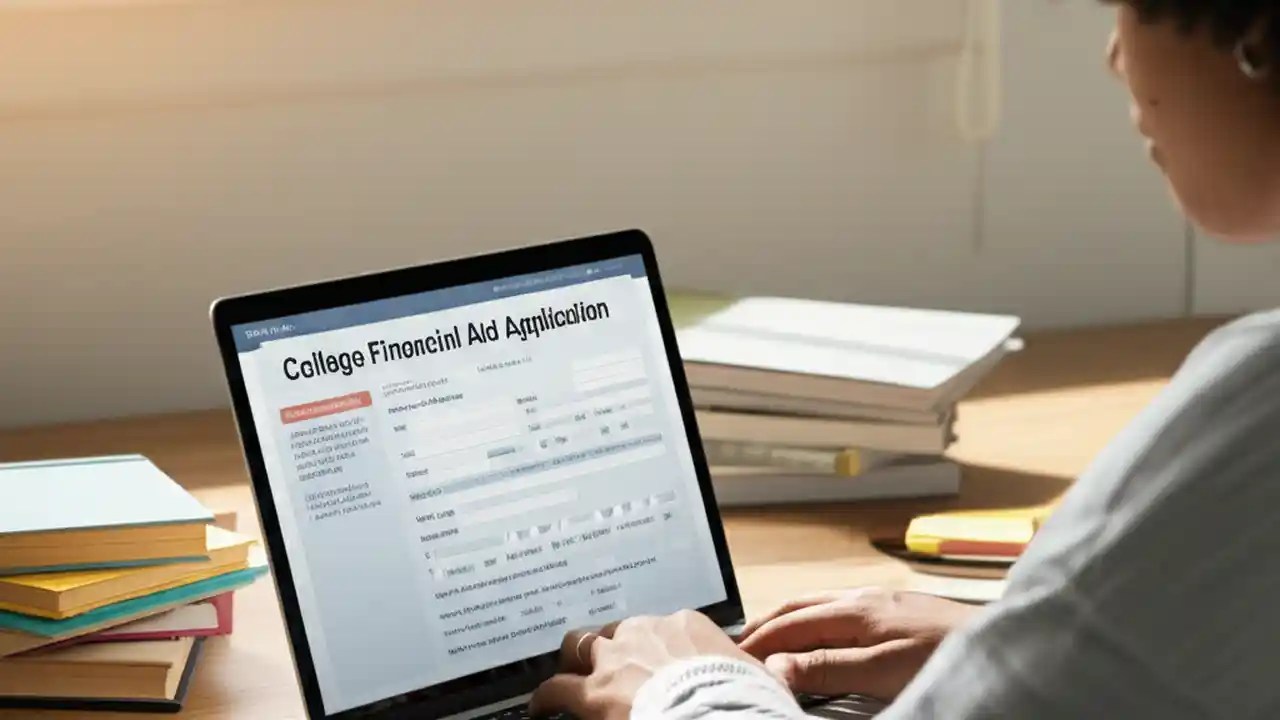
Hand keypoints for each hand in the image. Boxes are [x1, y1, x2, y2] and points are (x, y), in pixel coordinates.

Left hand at [531, 610, 763, 719]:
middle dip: (607, 647)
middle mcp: (646, 633)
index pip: (662, 629)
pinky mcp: (592, 693)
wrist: (717, 719)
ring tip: (566, 677)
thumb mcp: (756, 679)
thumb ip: (747, 672)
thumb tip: (769, 678)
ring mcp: (615, 660)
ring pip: (579, 647)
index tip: (654, 662)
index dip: (653, 647)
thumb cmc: (743, 703)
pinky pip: (556, 689)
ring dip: (573, 661)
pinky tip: (541, 710)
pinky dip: (546, 699)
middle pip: (615, 631)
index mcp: (687, 626)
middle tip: (604, 666)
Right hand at [737, 588, 978, 699]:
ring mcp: (882, 602)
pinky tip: (818, 633)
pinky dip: (813, 621)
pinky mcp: (898, 610)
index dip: (759, 640)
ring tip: (767, 637)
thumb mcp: (883, 671)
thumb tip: (776, 666)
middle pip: (800, 606)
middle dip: (765, 623)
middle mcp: (864, 598)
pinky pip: (839, 610)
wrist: (1004, 646)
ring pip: (819, 605)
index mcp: (856, 610)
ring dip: (787, 620)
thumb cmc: (947, 659)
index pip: (791, 623)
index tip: (731, 656)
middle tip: (736, 644)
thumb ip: (829, 667)